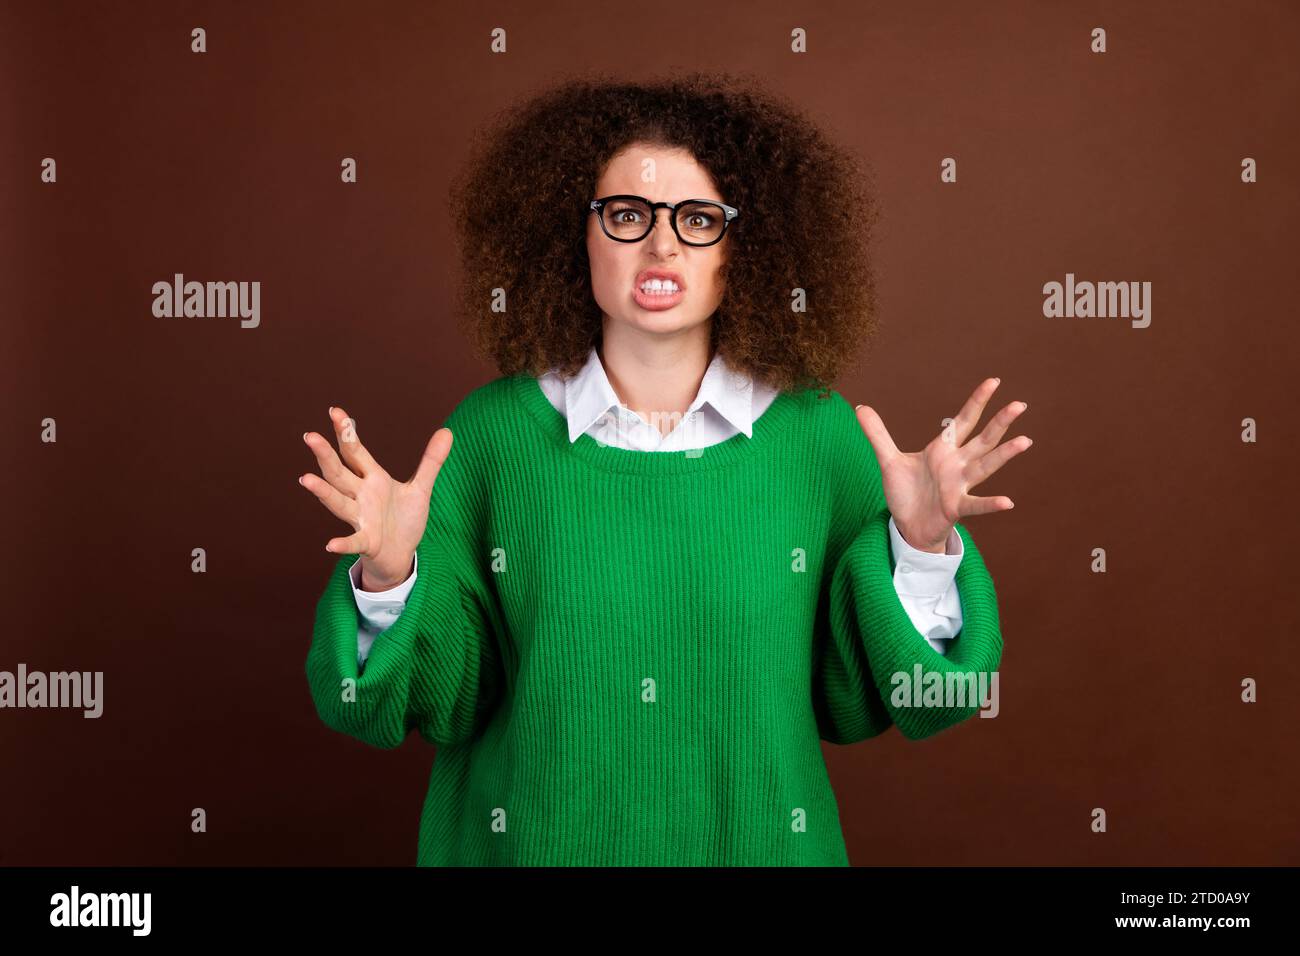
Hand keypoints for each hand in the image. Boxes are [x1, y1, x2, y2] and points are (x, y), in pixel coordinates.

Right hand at [299, 406, 453, 589]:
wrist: (401, 554)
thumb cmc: (404, 520)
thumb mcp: (421, 488)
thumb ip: (431, 461)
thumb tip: (448, 431)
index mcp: (373, 479)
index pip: (355, 452)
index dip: (346, 433)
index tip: (334, 411)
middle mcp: (361, 496)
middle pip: (339, 473)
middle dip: (325, 455)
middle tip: (310, 437)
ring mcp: (361, 519)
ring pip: (338, 502)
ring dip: (323, 492)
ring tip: (306, 479)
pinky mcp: (367, 542)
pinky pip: (353, 542)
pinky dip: (343, 543)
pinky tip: (330, 545)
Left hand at [854, 378, 1030, 552]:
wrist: (907, 525)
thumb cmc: (906, 492)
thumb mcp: (888, 460)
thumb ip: (877, 434)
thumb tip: (860, 407)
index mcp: (943, 449)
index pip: (964, 420)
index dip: (978, 401)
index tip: (994, 381)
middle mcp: (957, 465)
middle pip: (983, 439)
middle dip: (1000, 422)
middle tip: (1020, 404)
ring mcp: (959, 486)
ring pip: (985, 466)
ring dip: (1004, 454)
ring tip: (1025, 441)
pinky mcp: (956, 508)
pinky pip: (975, 505)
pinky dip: (990, 503)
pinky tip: (1008, 502)